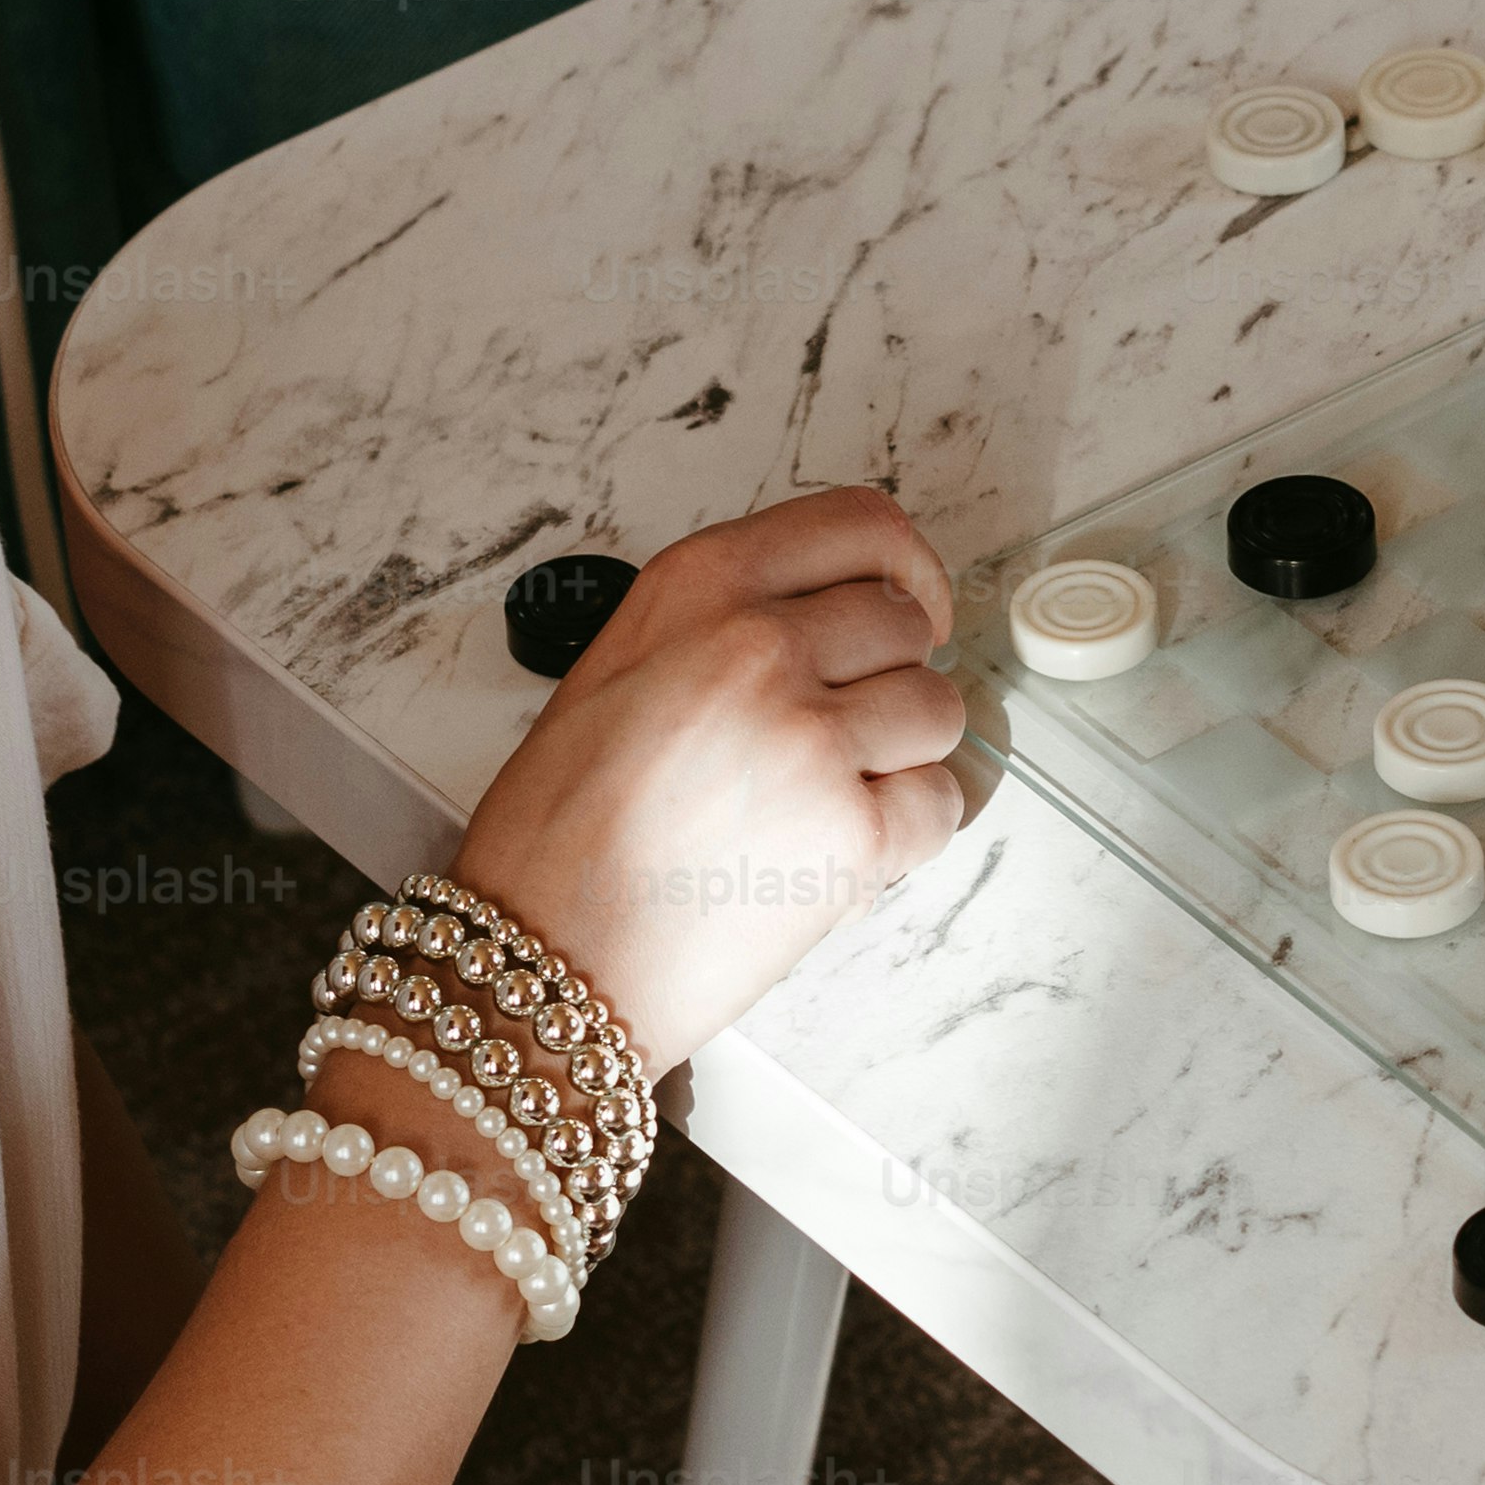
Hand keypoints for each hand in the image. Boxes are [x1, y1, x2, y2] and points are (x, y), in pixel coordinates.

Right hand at [449, 483, 967, 1071]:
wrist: (544, 959)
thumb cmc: (561, 834)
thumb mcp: (620, 671)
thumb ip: (724, 625)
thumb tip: (833, 620)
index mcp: (700, 586)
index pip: (863, 525)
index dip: (908, 571)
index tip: (913, 611)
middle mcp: (759, 644)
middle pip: (907, 625)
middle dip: (887, 681)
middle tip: (834, 739)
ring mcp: (810, 735)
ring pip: (938, 711)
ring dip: (901, 757)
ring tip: (820, 801)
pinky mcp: (853, 830)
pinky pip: (941, 803)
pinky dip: (905, 834)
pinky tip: (830, 852)